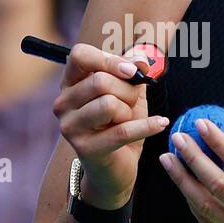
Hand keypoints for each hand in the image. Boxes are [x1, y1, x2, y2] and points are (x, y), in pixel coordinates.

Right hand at [52, 44, 168, 206]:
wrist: (116, 167)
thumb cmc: (120, 124)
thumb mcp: (128, 93)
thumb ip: (132, 73)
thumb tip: (141, 60)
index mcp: (70, 83)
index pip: (79, 55)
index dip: (109, 59)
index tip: (131, 70)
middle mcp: (63, 103)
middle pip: (100, 81)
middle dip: (127, 91)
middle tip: (132, 103)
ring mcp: (70, 127)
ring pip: (108, 104)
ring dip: (129, 111)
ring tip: (129, 119)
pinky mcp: (84, 148)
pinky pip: (122, 130)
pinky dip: (147, 126)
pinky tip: (160, 123)